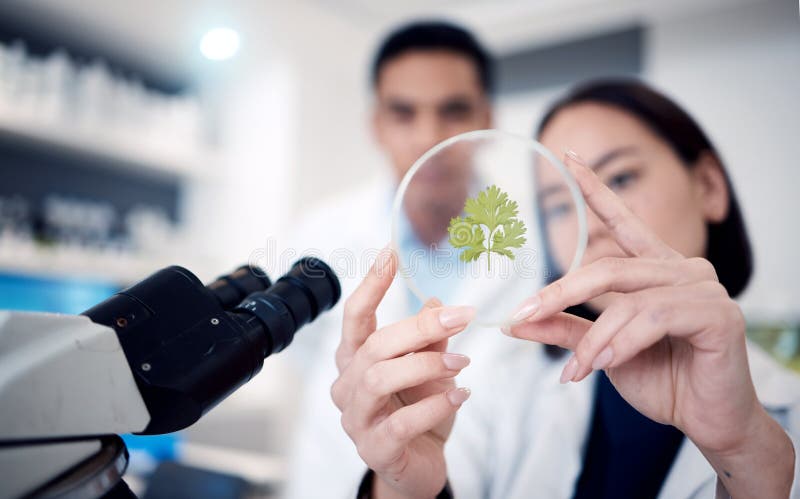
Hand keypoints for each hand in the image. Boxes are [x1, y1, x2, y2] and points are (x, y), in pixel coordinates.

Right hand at [331, 246, 474, 498]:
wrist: (419, 466)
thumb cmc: (419, 412)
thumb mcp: (430, 370)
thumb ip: (430, 340)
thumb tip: (438, 301)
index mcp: (356, 359)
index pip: (355, 316)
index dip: (371, 284)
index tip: (390, 252)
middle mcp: (348, 385)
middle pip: (375, 345)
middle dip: (420, 327)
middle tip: (463, 316)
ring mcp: (356, 418)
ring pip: (381, 378)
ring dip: (428, 366)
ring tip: (464, 366)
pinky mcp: (374, 448)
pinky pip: (401, 422)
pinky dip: (435, 405)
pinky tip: (460, 396)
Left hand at [506, 151, 793, 496]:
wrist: (706, 421)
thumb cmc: (661, 381)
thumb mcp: (601, 351)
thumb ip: (564, 330)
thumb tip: (514, 322)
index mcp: (657, 270)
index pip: (623, 222)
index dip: (596, 190)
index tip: (567, 157)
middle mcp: (683, 269)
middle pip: (606, 267)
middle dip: (558, 294)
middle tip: (522, 316)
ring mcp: (704, 288)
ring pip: (626, 300)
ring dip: (594, 340)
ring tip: (579, 370)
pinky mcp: (719, 314)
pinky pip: (652, 318)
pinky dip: (621, 343)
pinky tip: (606, 365)